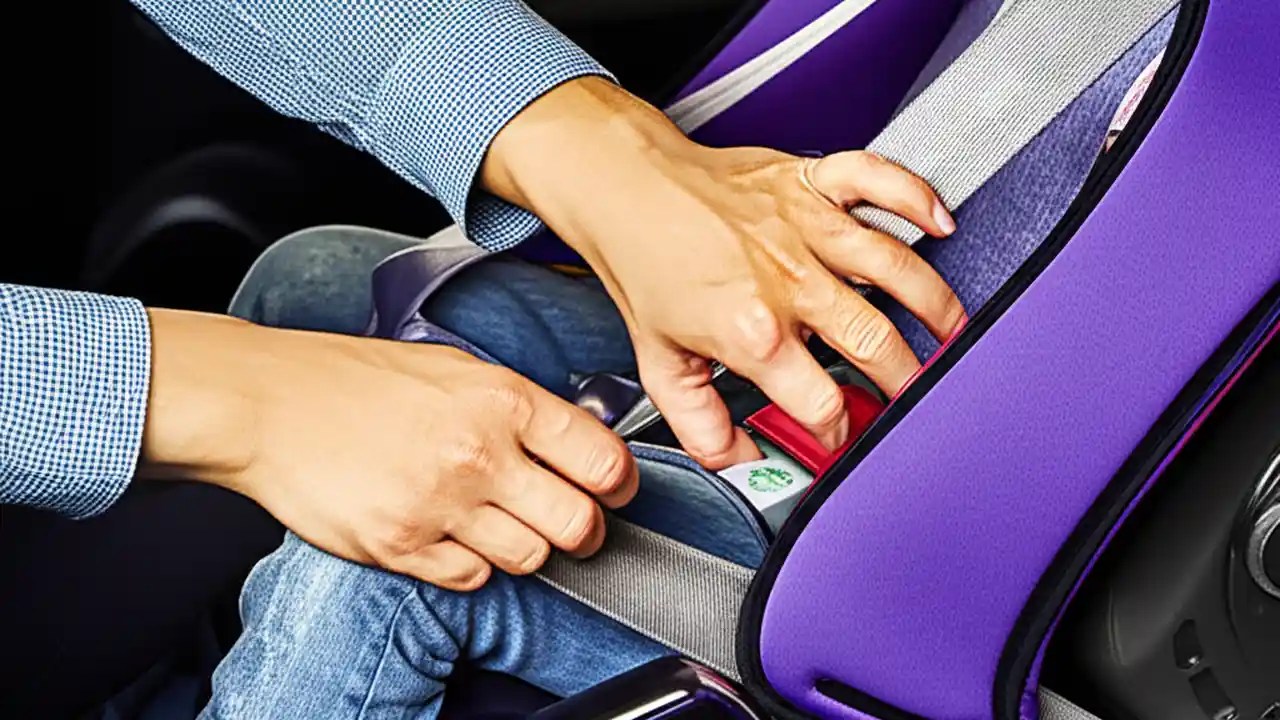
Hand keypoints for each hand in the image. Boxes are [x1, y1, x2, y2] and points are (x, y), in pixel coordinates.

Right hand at [138, 310, 637, 589]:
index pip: (602, 460)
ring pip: (529, 557)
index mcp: (502, 399)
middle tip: (571, 521)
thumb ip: (519, 406)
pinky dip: (471, 563)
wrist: (268, 403)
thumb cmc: (355, 379)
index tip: (612, 488)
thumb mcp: (453, 367)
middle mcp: (479, 453)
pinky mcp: (401, 545)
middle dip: (583, 528)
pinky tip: (450, 531)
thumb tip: (576, 442)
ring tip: (496, 519)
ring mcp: (439, 504)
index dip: (618, 483)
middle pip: (578, 523)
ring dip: (524, 545)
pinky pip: (472, 577)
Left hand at [483, 78, 964, 468]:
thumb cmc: (643, 267)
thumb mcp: (660, 365)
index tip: (842, 433)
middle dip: (908, 380)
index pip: (824, 404)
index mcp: (751, 332)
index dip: (841, 431)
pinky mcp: (810, 182)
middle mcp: (787, 280)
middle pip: (877, 343)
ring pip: (895, 267)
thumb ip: (703, 425)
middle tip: (915, 394)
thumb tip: (739, 462)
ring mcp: (804, 227)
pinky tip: (941, 224)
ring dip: (935, 305)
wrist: (625, 190)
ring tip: (952, 333)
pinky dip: (916, 197)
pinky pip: (877, 180)